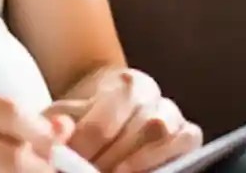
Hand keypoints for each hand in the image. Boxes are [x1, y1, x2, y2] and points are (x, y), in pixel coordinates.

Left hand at [44, 69, 201, 172]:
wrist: (103, 107)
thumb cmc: (82, 114)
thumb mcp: (63, 114)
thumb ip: (58, 122)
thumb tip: (57, 129)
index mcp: (126, 83)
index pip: (108, 118)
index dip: (88, 144)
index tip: (69, 158)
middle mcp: (154, 95)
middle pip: (140, 130)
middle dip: (112, 159)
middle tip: (90, 171)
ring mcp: (173, 114)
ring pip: (165, 136)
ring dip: (139, 162)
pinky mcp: (188, 134)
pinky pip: (187, 143)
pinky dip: (166, 159)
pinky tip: (142, 171)